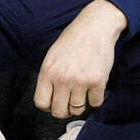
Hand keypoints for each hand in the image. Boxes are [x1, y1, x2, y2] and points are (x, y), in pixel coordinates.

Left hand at [34, 0, 127, 118]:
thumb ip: (49, 78)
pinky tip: (94, 88)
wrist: (95, 27)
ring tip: (82, 91)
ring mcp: (81, 81)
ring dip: (80, 104)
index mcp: (47, 72)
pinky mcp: (98, 81)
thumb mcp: (51, 57)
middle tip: (69, 103)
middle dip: (64, 110)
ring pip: (78, 109)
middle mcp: (62, 79)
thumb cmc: (72, 41)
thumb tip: (49, 100)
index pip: (41, 103)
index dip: (48, 107)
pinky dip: (95, 99)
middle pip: (59, 111)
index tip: (54, 103)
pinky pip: (96, 103)